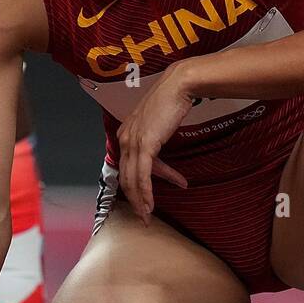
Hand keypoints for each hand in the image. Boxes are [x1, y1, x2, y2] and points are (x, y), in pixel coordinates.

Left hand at [116, 65, 190, 222]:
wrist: (178, 86)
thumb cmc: (171, 101)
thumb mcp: (159, 126)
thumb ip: (155, 141)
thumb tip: (160, 156)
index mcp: (125, 134)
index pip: (129, 166)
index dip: (138, 186)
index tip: (147, 200)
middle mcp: (124, 138)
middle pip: (125, 178)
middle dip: (134, 200)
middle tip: (143, 216)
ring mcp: (132, 142)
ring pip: (132, 180)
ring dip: (141, 201)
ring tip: (148, 216)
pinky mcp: (144, 145)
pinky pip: (143, 176)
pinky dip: (146, 192)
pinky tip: (151, 205)